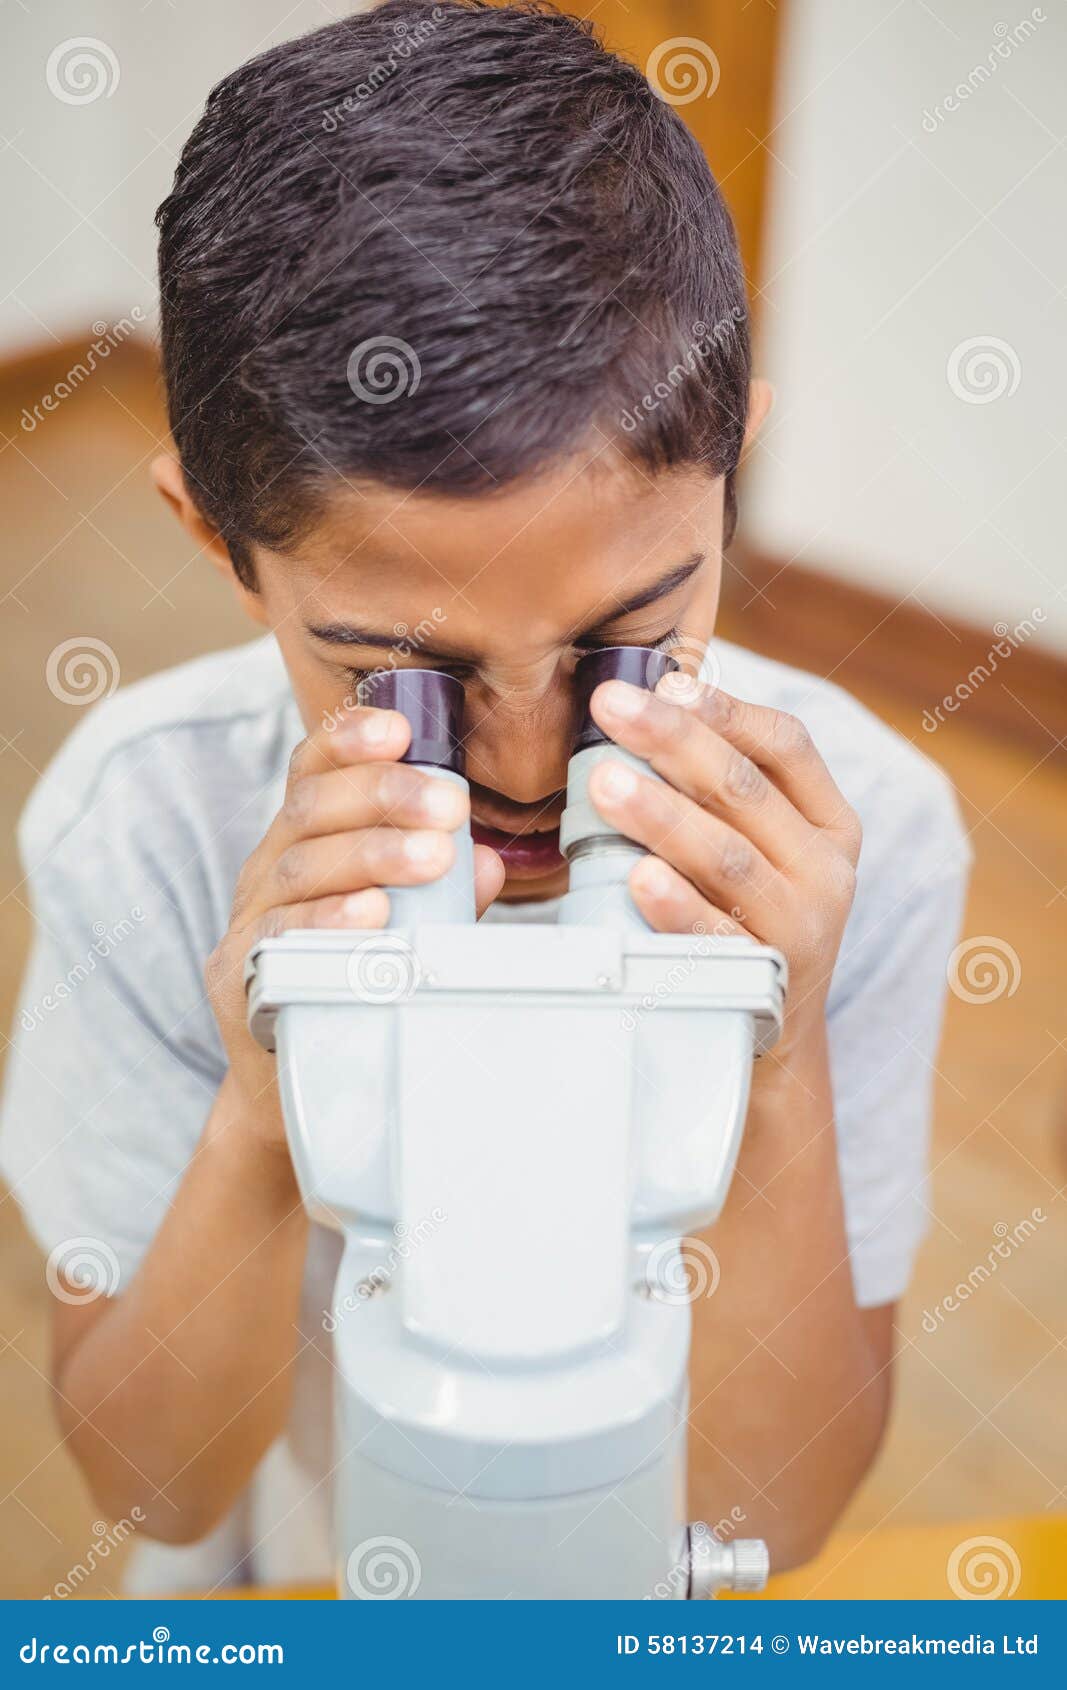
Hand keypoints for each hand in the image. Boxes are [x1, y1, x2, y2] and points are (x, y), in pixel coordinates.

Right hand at [206, 706, 504, 1139]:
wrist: (294, 1085)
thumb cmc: (357, 983)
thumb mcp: (408, 928)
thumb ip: (445, 895)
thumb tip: (489, 864)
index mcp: (305, 841)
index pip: (314, 770)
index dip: (350, 739)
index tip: (401, 728)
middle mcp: (268, 869)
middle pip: (312, 809)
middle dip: (384, 796)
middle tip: (451, 806)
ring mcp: (248, 922)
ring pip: (299, 867)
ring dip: (370, 855)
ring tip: (431, 858)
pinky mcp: (239, 977)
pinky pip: (279, 938)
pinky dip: (327, 921)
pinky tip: (372, 913)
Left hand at [587, 675, 861, 1058]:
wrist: (773, 1027)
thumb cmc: (750, 911)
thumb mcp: (765, 845)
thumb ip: (729, 783)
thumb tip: (657, 694)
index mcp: (830, 821)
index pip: (787, 745)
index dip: (725, 709)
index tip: (663, 682)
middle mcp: (826, 870)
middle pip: (744, 790)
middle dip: (672, 742)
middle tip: (608, 707)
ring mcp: (801, 927)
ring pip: (726, 857)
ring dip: (661, 815)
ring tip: (602, 783)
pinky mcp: (763, 979)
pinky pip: (715, 936)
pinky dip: (676, 906)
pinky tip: (636, 878)